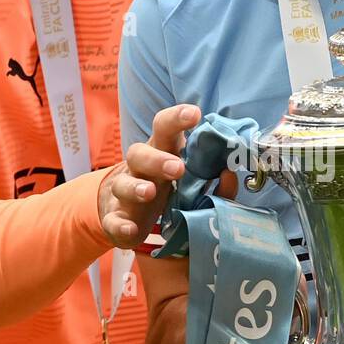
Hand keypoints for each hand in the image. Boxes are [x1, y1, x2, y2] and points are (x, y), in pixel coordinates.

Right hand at [99, 104, 199, 246]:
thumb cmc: (165, 188)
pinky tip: (131, 229)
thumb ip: (213, 181)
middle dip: (157, 159)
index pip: (164, 128)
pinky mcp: (116, 219)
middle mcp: (139, 169)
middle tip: (178, 168)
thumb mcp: (189, 182)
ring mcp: (124, 193)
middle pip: (139, 153)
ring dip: (135, 187)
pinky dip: (120, 225)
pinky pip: (114, 221)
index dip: (177, 118)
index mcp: (160, 152)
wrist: (126, 213)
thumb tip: (229, 175)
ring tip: (149, 192)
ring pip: (122, 185)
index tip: (195, 114)